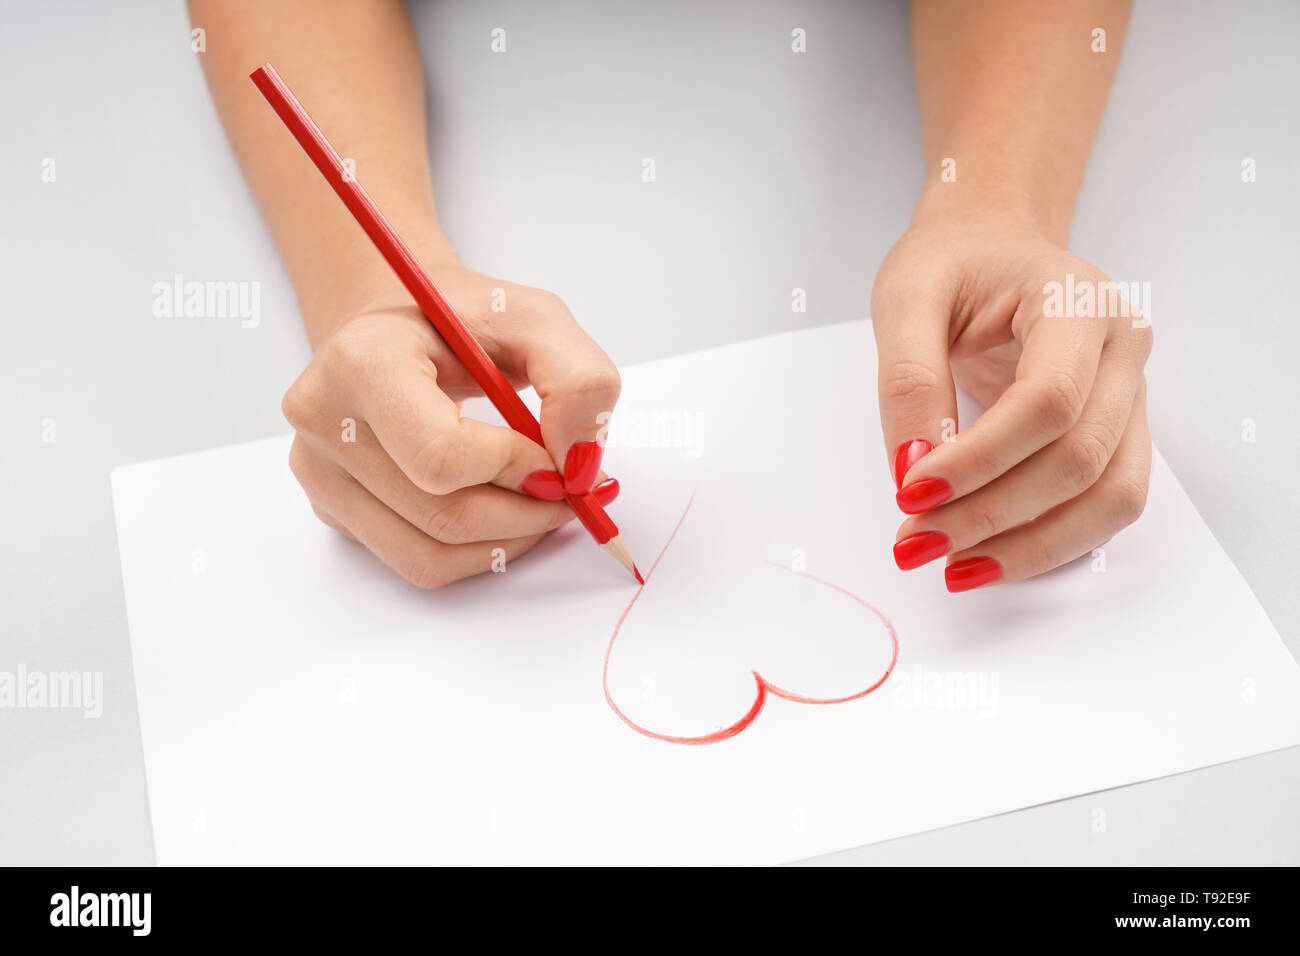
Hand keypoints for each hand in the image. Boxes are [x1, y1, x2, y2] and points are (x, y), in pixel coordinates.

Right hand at [282, 265, 620, 588]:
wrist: (397, 326)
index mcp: (362, 361)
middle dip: (527, 513)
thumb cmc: (462, 321)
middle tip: (568, 490)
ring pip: (431, 558)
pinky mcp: (331, 509)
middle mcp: (323, 420)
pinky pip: (417, 564)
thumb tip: (579, 465)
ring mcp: (318, 472)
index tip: (553, 452)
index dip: (516, 468)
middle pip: (443, 516)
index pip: (442, 457)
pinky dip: (476, 551)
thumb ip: (579, 380)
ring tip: (538, 500)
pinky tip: (499, 510)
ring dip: (508, 540)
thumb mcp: (536, 319)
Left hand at [871, 199, 1152, 591]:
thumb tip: (914, 473)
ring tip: (952, 566)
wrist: (991, 244)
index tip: (910, 492)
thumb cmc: (953, 264)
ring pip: (1109, 497)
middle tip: (914, 541)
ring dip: (1029, 545)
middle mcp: (1122, 350)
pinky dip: (1052, 543)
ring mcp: (1133, 395)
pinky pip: (1107, 506)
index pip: (1047, 400)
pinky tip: (989, 557)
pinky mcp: (1121, 434)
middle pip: (1078, 458)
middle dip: (991, 513)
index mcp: (1078, 301)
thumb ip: (909, 380)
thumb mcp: (907, 297)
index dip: (979, 459)